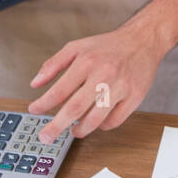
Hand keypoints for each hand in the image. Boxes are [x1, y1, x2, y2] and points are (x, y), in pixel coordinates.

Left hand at [27, 27, 163, 141]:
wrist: (143, 40)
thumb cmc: (108, 46)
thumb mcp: (77, 47)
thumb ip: (54, 64)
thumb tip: (35, 83)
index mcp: (86, 61)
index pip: (60, 90)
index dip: (43, 104)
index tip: (34, 111)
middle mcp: (104, 75)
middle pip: (75, 109)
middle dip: (56, 126)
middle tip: (45, 136)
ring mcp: (121, 87)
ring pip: (96, 119)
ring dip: (80, 130)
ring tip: (73, 131)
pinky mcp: (135, 97)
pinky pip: (114, 121)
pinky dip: (102, 126)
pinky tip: (96, 121)